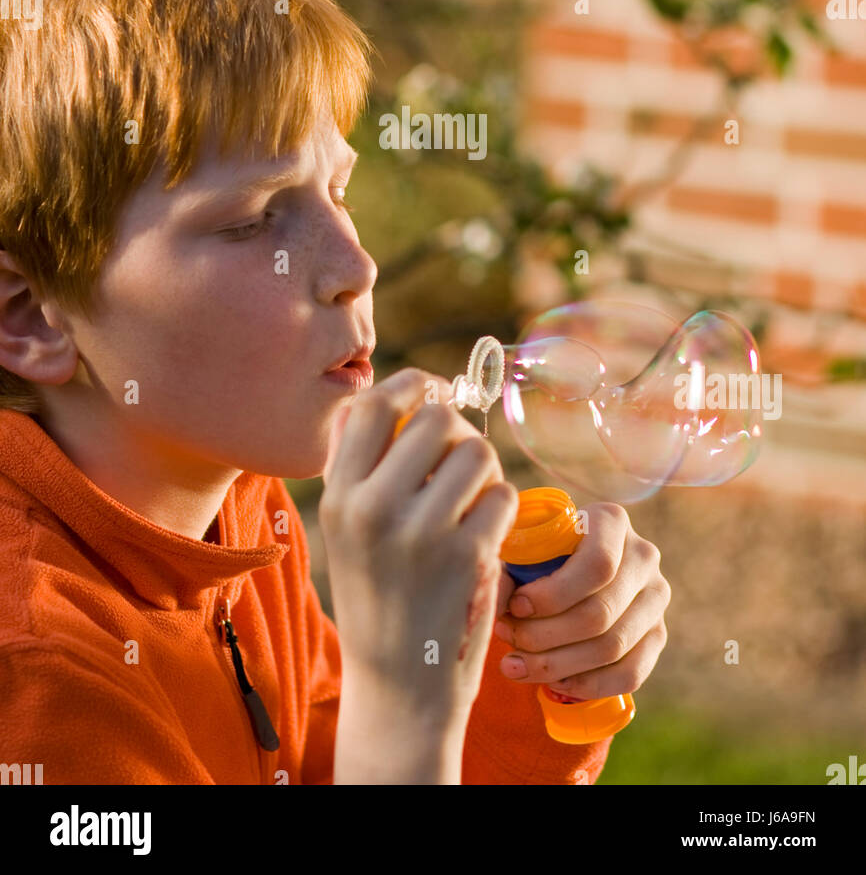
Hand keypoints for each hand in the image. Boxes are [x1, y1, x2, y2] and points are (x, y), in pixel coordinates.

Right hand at [320, 368, 518, 729]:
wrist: (398, 688)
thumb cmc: (379, 597)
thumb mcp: (348, 533)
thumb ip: (364, 468)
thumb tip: (401, 395)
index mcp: (339, 497)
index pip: (375, 404)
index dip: (413, 385)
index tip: (433, 392)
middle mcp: (372, 509)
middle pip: (435, 418)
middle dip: (458, 432)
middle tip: (458, 462)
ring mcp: (421, 533)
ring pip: (477, 452)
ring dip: (485, 471)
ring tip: (474, 501)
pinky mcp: (466, 556)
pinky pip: (502, 496)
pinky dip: (502, 510)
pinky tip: (486, 536)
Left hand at [491, 502, 669, 698]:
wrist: (571, 563)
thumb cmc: (539, 551)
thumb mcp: (523, 545)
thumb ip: (508, 567)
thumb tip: (499, 603)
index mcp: (611, 521)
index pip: (597, 565)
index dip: (553, 594)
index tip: (515, 607)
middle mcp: (643, 556)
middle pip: (600, 613)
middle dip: (545, 636)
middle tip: (507, 639)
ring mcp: (655, 597)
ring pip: (613, 647)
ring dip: (558, 665)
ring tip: (516, 665)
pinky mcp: (658, 634)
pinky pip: (631, 673)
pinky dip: (589, 685)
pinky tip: (554, 682)